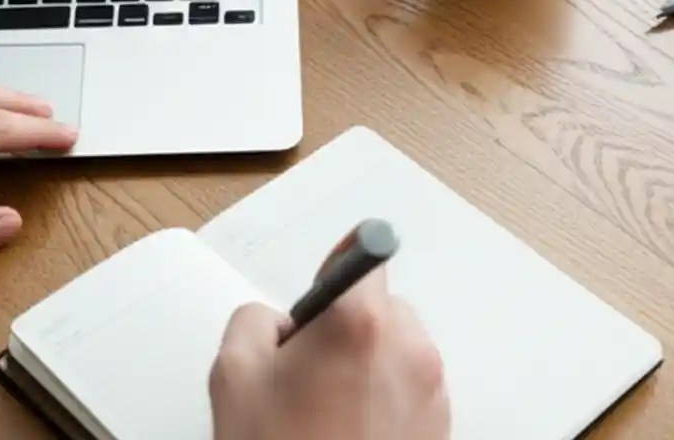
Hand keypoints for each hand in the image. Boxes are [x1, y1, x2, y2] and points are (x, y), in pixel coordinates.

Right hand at [209, 263, 450, 439]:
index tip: (340, 257)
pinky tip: (346, 430)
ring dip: (365, 364)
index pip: (365, 251)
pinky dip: (383, 398)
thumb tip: (273, 319)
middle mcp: (409, 351)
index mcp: (359, 325)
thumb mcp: (233, 376)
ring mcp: (431, 391)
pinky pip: (409, 388)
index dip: (340, 258)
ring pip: (394, 348)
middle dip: (342, 327)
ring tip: (323, 411)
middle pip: (376, 306)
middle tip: (303, 371)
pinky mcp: (440, 426)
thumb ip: (253, 320)